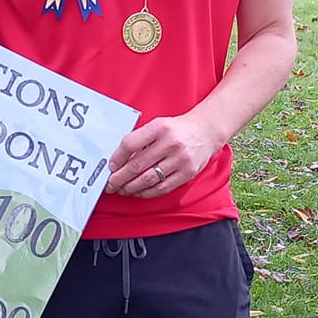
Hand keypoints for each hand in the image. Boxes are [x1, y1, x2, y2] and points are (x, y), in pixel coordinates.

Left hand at [106, 113, 225, 197]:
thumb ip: (140, 139)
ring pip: (148, 180)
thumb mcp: (158, 125)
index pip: (130, 144)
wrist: (206, 131)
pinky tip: (139, 192)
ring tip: (122, 189)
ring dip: (131, 187)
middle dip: (119, 178)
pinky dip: (147, 192)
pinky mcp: (187, 173)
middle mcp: (170, 143)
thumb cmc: (177, 129)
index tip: (110, 166)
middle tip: (111, 184)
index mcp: (159, 128)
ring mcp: (180, 160)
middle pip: (137, 165)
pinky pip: (162, 188)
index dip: (117, 158)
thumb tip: (119, 160)